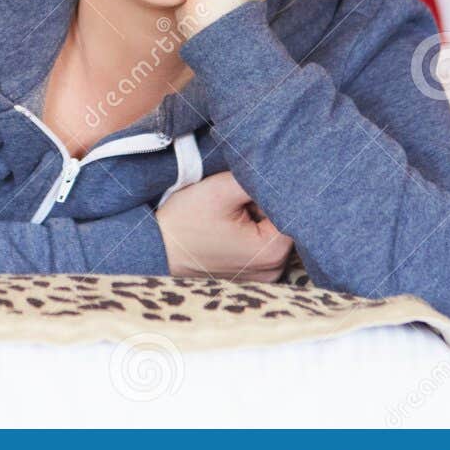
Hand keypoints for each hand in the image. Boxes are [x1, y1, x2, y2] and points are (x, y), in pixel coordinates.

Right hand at [155, 171, 293, 280]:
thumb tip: (283, 172)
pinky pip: (262, 246)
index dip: (275, 192)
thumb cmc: (184, 222)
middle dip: (267, 205)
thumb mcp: (221, 190)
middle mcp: (273, 271)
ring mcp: (262, 278)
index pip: (295, 211)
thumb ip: (258, 178)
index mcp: (272, 252)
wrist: (154, 248)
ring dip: (259, 218)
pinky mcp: (250, 277)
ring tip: (231, 213)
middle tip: (237, 199)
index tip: (254, 184)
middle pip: (285, 224)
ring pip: (273, 233)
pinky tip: (229, 227)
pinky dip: (251, 232)